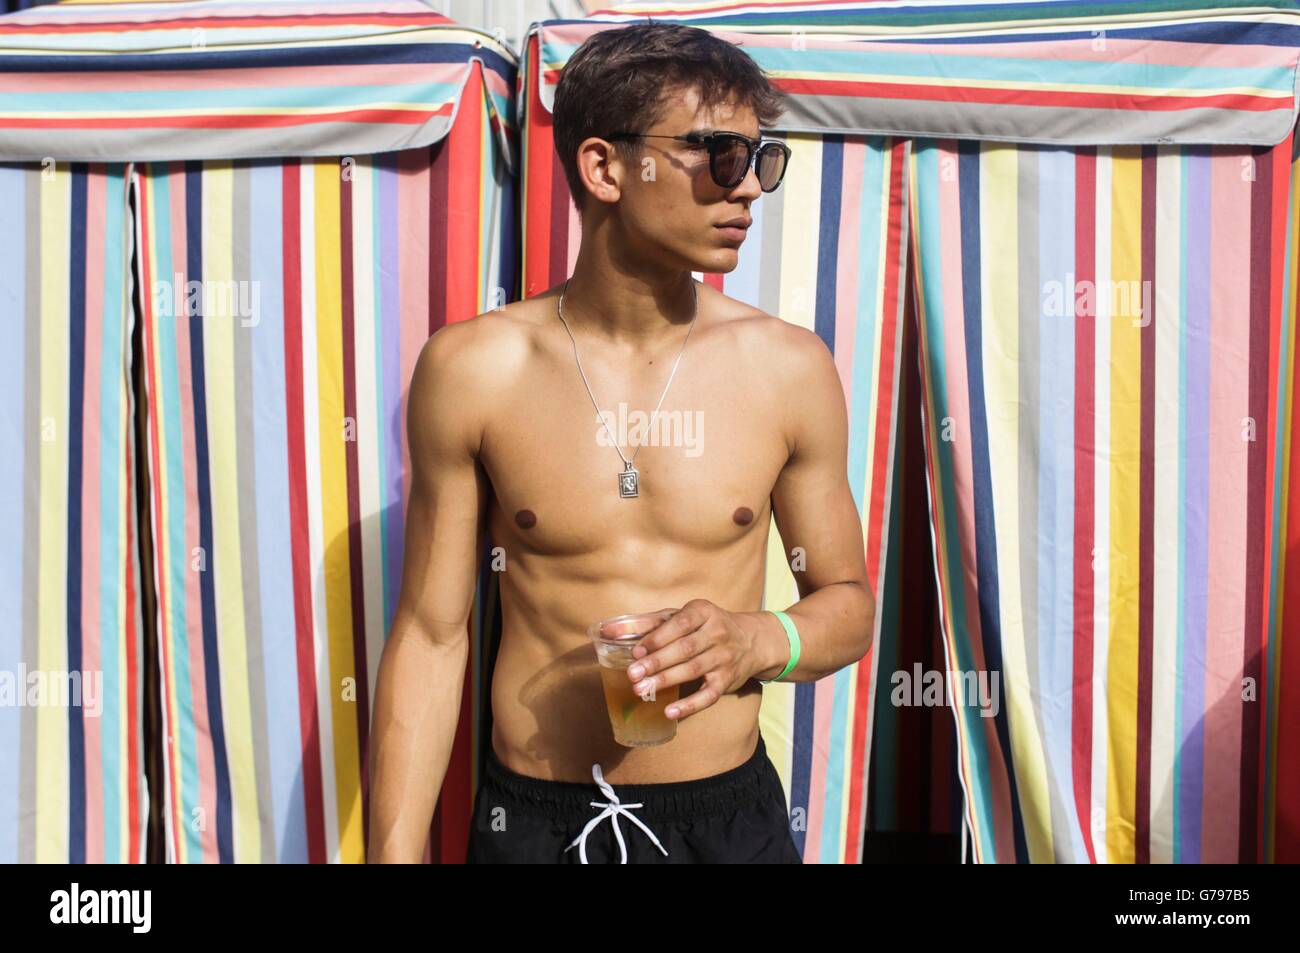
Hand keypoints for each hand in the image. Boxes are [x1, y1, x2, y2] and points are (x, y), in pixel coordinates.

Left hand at [618, 599, 764, 721]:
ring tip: (641, 690)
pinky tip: (670, 711)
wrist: (751, 640)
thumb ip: (647, 623)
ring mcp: (724, 658)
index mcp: (704, 612)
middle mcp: (717, 633)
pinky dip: (690, 705)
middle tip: (633, 674)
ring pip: (693, 670)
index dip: (657, 638)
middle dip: (657, 662)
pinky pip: (708, 695)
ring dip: (666, 681)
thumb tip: (607, 631)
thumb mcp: (681, 616)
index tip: (636, 652)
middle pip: (684, 649)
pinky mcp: (727, 680)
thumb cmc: (704, 626)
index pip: (680, 624)